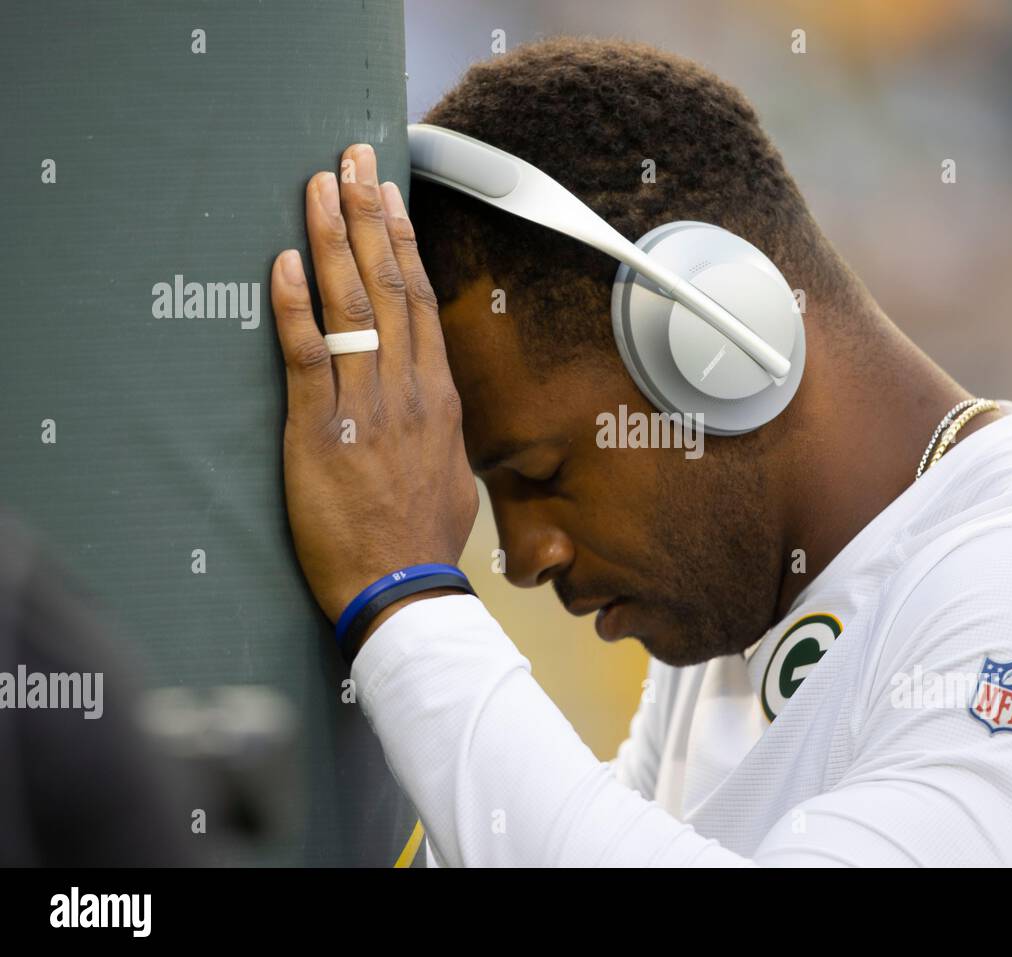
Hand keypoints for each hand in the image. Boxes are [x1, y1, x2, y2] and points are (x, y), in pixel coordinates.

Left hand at [270, 143, 478, 623]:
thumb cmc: (423, 540)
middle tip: (354, 159)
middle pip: (390, 285)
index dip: (403, 243)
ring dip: (334, 239)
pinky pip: (310, 358)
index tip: (390, 197)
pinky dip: (297, 308)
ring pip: (353, 308)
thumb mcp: (452, 476)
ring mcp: (367, 408)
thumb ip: (439, 431)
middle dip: (371, 215)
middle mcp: (408, 390)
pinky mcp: (321, 432)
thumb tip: (433, 407)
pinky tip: (287, 262)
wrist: (404, 590)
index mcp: (439, 398)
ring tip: (320, 185)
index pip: (420, 302)